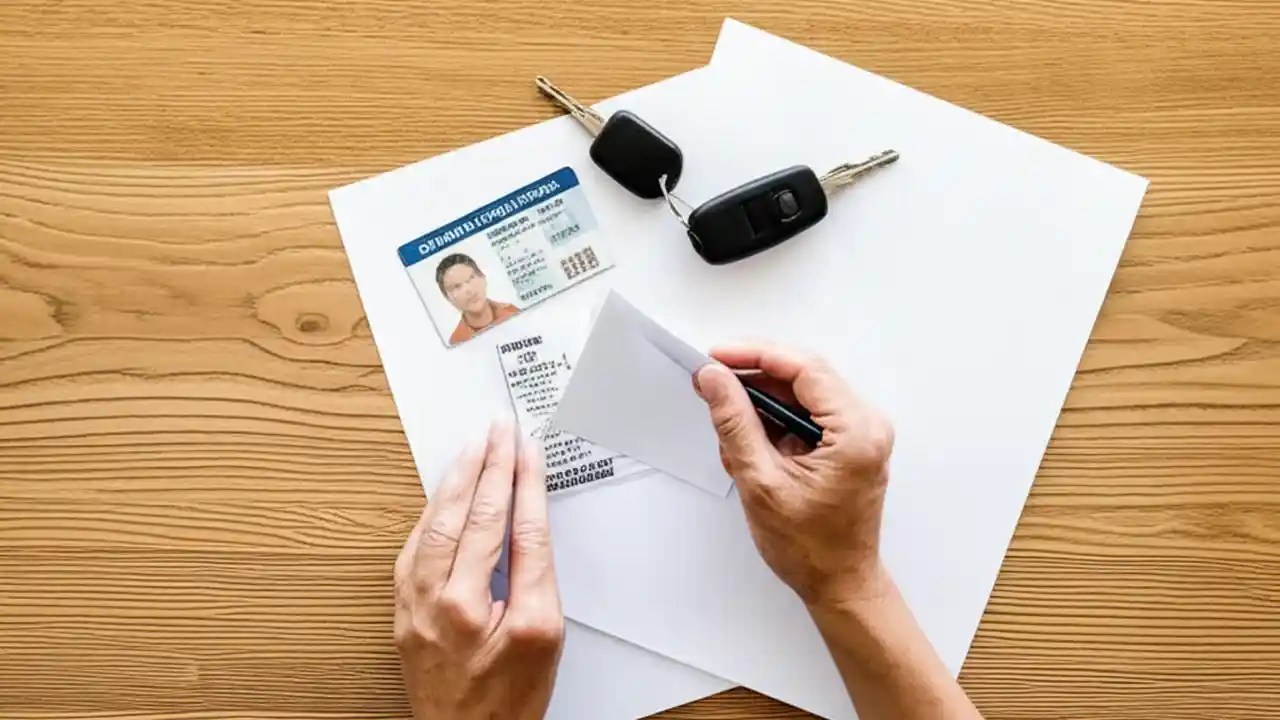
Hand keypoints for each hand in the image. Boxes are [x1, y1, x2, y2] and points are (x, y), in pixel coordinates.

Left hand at [394, 420, 563, 719]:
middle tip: (499, 429)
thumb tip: (527, 520)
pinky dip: (433, 514)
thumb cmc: (508, 702)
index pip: (511, 526)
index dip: (522, 480)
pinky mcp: (404, 612)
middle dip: (487, 465)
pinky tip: (444, 497)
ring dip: (456, 481)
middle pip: (470, 515)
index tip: (527, 445)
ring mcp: (415, 607)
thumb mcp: (543, 637)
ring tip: (473, 447)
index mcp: (482, 610)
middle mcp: (441, 604)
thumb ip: (535, 572)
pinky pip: (415, 548)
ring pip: (435, 525)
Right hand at [694, 345, 893, 606]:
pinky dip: (774, 420)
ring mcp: (860, 433)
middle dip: (754, 377)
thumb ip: (735, 424)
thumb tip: (714, 381)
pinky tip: (750, 442)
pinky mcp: (848, 442)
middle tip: (712, 381)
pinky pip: (806, 413)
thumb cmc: (812, 549)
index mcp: (857, 433)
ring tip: (728, 427)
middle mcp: (867, 425)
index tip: (718, 357)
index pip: (804, 369)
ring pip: (802, 393)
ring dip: (761, 402)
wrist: (839, 583)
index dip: (756, 355)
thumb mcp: (761, 482)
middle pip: (804, 375)